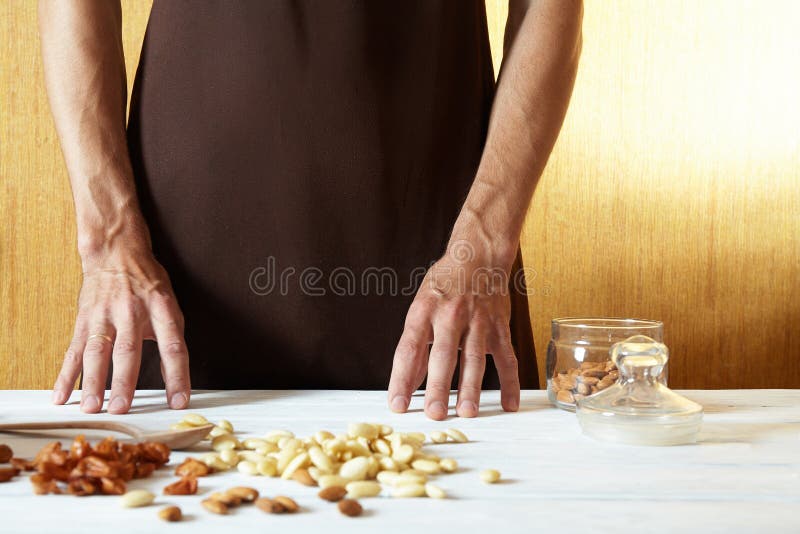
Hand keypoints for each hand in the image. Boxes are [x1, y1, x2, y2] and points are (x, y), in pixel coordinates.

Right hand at [52, 248, 189, 413]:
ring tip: (92, 407)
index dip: (177, 375)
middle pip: (128, 350)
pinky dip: (66, 375)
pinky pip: (74, 350)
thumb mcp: (169, 305)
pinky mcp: (84, 320)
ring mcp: (104, 315)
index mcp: (161, 309)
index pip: (173, 346)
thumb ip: (171, 339)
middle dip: (124, 382)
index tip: (179, 400)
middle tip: (121, 408)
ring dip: (93, 382)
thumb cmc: (147, 283)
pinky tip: (63, 395)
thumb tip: (175, 378)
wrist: (116, 252)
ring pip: (97, 352)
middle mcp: (131, 312)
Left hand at [388, 239, 519, 418]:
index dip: (401, 378)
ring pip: (474, 359)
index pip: (409, 349)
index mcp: (424, 311)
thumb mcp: (421, 308)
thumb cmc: (444, 285)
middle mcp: (450, 315)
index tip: (397, 404)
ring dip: (471, 388)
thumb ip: (416, 345)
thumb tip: (407, 383)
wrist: (478, 255)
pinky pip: (506, 358)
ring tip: (467, 413)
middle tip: (434, 414)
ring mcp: (478, 321)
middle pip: (443, 356)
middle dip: (438, 387)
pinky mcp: (500, 327)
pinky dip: (509, 383)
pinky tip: (509, 404)